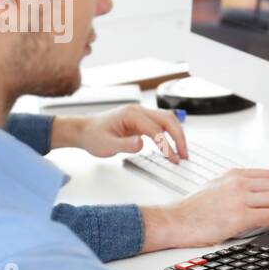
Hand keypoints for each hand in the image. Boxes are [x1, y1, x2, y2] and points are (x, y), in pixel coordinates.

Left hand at [54, 105, 187, 160]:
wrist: (84, 131)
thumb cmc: (93, 135)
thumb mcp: (106, 144)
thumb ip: (125, 145)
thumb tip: (141, 143)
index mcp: (131, 114)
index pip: (155, 129)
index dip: (166, 144)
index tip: (173, 157)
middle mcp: (139, 111)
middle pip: (168, 120)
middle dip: (179, 137)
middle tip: (184, 154)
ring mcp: (141, 115)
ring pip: (167, 121)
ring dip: (177, 135)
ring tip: (182, 151)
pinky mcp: (141, 122)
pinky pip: (161, 126)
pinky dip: (169, 135)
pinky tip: (172, 147)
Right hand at [140, 168, 268, 251]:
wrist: (175, 221)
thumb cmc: (192, 210)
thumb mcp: (215, 189)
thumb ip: (236, 189)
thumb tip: (256, 198)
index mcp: (234, 175)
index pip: (268, 176)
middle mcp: (238, 183)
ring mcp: (239, 198)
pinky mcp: (238, 215)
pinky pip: (268, 215)